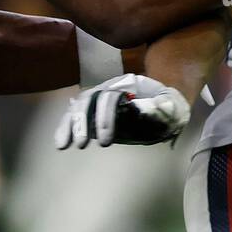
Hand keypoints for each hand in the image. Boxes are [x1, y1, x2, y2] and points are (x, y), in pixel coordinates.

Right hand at [54, 73, 190, 148]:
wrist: (163, 99)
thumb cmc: (167, 105)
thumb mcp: (170, 106)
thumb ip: (160, 108)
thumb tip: (143, 110)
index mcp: (128, 85)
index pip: (111, 97)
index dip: (105, 118)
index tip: (105, 142)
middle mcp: (110, 88)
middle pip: (89, 99)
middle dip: (82, 122)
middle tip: (81, 145)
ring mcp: (100, 97)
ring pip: (79, 105)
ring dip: (69, 125)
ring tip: (62, 145)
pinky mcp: (95, 110)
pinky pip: (76, 115)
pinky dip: (66, 127)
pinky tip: (60, 142)